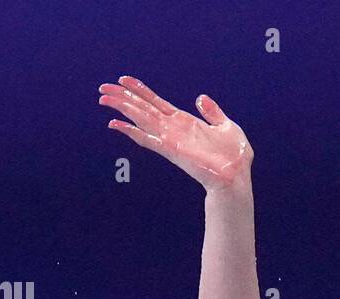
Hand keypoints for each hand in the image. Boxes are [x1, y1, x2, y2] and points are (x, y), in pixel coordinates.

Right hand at [98, 76, 252, 190]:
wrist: (237, 177)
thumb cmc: (234, 157)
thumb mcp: (226, 126)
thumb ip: (212, 113)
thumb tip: (200, 98)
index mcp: (185, 122)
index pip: (157, 102)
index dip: (140, 91)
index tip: (123, 80)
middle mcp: (174, 130)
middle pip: (143, 109)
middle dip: (123, 98)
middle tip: (102, 88)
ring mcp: (171, 140)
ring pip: (141, 120)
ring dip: (123, 109)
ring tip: (104, 99)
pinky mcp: (172, 151)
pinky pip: (148, 140)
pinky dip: (132, 132)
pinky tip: (116, 124)